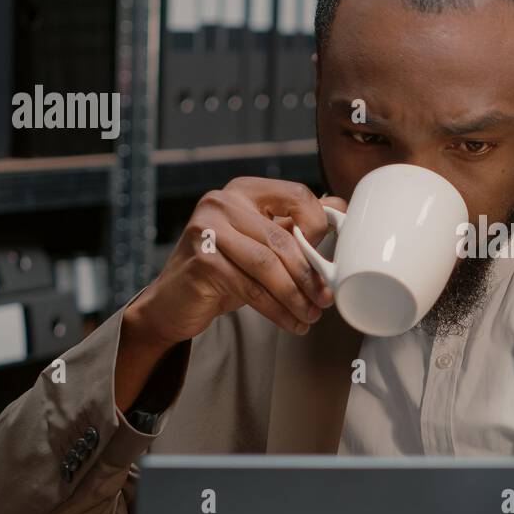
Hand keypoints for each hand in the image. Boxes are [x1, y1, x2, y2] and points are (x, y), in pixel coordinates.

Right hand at [129, 177, 346, 345]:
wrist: (173, 302)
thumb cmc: (224, 270)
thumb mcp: (262, 243)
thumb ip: (295, 225)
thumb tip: (340, 208)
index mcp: (244, 190)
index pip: (297, 196)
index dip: (319, 227)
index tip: (327, 259)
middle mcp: (222, 202)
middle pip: (282, 238)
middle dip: (310, 274)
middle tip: (326, 299)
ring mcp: (207, 229)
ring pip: (267, 266)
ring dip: (295, 296)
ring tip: (311, 315)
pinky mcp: (200, 260)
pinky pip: (250, 288)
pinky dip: (276, 310)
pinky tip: (291, 322)